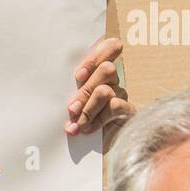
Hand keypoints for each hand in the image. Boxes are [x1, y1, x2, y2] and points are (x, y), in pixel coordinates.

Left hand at [66, 36, 132, 150]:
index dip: (95, 57)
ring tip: (74, 123)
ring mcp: (122, 94)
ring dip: (87, 108)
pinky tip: (87, 130)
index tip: (78, 75)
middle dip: (85, 90)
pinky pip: (114, 107)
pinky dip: (97, 120)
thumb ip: (73, 89)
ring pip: (105, 90)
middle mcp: (114, 79)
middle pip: (107, 69)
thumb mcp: (74, 100)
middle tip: (71, 108)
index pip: (110, 46)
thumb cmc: (79, 118)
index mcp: (99, 70)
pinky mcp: (128, 111)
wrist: (100, 145)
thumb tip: (61, 89)